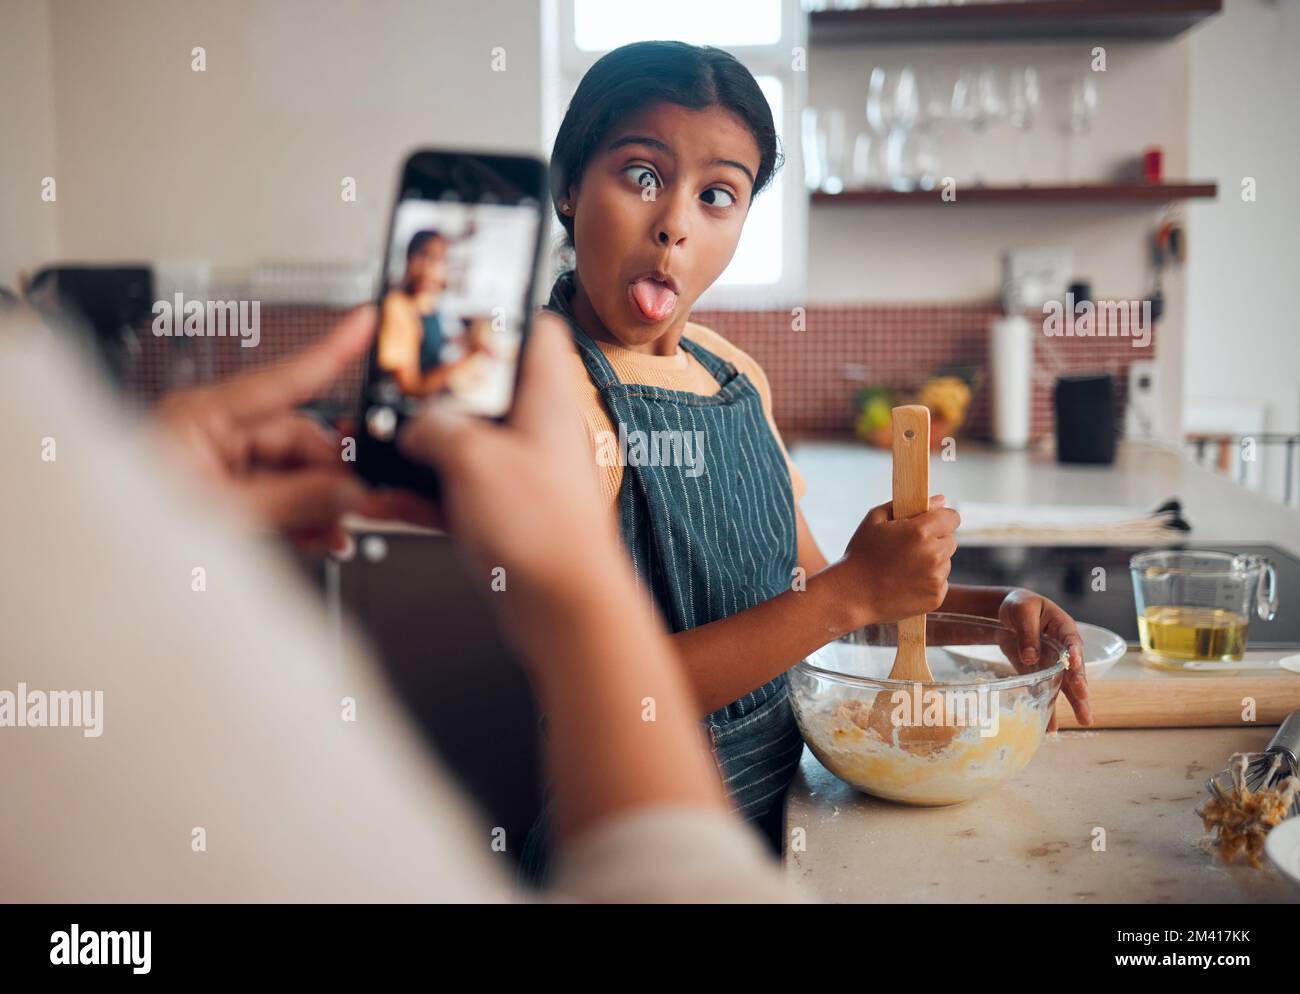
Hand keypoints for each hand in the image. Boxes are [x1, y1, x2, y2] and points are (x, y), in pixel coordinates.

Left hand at [153, 305, 410, 551]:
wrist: (96, 567)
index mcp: (201, 416)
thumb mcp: (226, 516)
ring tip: (335, 534)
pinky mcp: (222, 489)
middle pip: (295, 437)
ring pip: (291, 470)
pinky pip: (277, 493)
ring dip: (320, 502)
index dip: (329, 351)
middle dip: (331, 474)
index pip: (281, 379)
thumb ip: (294, 501)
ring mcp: (217, 461)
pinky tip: (318, 536)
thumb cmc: (132, 530)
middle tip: (355, 505)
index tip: (364, 326)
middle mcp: (211, 431)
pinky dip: (302, 515)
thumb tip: (348, 490)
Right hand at [398, 312, 619, 602]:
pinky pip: (454, 493)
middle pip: (484, 390)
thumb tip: (415, 424)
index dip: (501, 312)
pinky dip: (421, 495)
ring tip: (376, 450)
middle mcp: (538, 431)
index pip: (538, 330)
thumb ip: (436, 429)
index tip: (460, 308)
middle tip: (395, 388)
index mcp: (547, 398)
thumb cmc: (546, 531)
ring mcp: (521, 474)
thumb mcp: (474, 459)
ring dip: (417, 449)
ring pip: (462, 444)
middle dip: (434, 391)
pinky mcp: (505, 513)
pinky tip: (385, 500)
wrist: (564, 608)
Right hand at [840, 496, 959, 623]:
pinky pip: (940, 583)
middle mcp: (933, 554)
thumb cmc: (861, 554)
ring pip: (946, 563)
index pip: (952, 518)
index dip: (940, 519)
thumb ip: (909, 504)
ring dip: (932, 562)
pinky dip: (928, 582)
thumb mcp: (875, 519)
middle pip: (950, 540)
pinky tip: (906, 583)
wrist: (852, 595)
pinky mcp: (936, 597)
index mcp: (920, 531)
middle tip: (909, 548)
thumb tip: (941, 501)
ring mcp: (936, 578)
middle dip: (935, 541)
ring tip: (904, 568)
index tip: (929, 525)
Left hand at [997, 588, 1091, 728]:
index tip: (1076, 666)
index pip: (1072, 641)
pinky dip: (1049, 707)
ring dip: (1073, 703)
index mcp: (1063, 627)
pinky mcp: (1040, 673)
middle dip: (1080, 686)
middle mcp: (1063, 648)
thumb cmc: (1021, 605)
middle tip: (1085, 701)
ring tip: (1085, 721)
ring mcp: (1053, 663)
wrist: (1008, 612)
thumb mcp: (1022, 612)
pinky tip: (1052, 726)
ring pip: (1065, 685)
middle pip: (1074, 668)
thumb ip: (1027, 633)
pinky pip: (1046, 691)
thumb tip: (1030, 658)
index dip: (1075, 654)